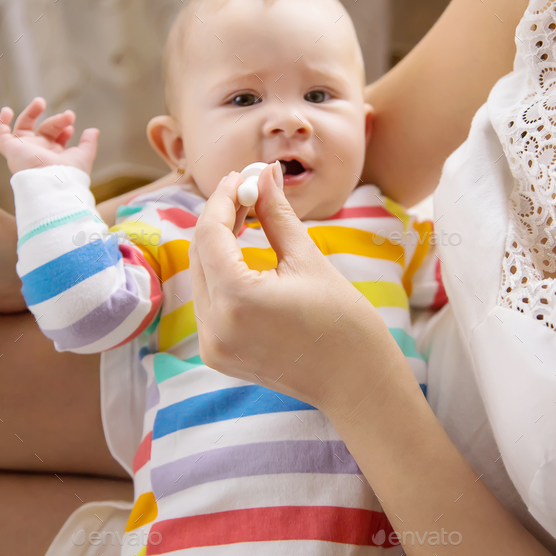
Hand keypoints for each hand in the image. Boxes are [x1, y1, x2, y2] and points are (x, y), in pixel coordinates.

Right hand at [0, 97, 98, 174]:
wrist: (52, 181)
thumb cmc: (69, 173)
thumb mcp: (83, 156)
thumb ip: (88, 143)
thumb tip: (94, 131)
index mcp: (54, 156)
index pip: (57, 137)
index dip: (63, 128)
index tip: (72, 126)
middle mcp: (38, 153)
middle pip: (45, 130)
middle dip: (57, 120)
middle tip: (69, 115)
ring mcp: (24, 150)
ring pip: (24, 127)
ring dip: (31, 113)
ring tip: (40, 101)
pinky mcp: (11, 149)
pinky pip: (1, 134)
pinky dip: (1, 122)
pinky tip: (7, 110)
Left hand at [189, 165, 403, 419]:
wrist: (356, 382)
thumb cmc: (343, 321)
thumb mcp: (307, 259)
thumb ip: (276, 214)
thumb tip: (265, 173)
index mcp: (236, 298)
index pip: (211, 232)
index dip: (223, 198)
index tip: (242, 175)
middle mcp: (213, 325)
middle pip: (199, 252)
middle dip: (220, 217)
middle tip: (247, 190)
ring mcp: (212, 344)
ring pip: (201, 276)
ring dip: (217, 243)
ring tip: (246, 216)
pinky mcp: (216, 354)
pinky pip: (208, 301)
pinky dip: (220, 273)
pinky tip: (241, 253)